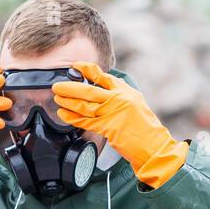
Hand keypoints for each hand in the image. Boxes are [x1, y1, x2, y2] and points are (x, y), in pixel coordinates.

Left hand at [51, 62, 187, 186]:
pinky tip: (63, 114)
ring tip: (57, 98)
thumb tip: (104, 86)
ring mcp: (111, 114)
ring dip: (68, 101)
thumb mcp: (135, 101)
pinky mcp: (107, 128)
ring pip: (84, 105)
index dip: (87, 69)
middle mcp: (117, 99)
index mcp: (124, 91)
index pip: (102, 76)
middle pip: (89, 90)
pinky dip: (72, 117)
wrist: (152, 143)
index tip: (75, 65)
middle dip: (70, 87)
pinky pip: (85, 121)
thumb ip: (119, 93)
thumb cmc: (144, 125)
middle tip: (57, 86)